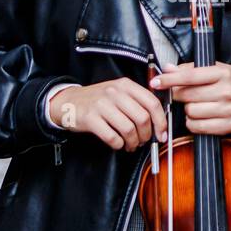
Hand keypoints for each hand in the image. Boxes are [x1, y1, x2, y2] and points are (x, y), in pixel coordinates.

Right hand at [47, 78, 167, 151]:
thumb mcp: (119, 93)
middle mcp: (115, 92)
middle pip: (142, 118)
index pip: (152, 102)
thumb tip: (159, 122)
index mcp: (126, 85)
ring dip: (133, 142)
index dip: (161, 121)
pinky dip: (118, 144)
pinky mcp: (90, 118)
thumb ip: (138, 102)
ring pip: (128, 129)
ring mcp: (102, 105)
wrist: (69, 101)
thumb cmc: (97, 100)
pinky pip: (112, 137)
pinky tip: (117, 143)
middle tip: (143, 141)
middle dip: (146, 135)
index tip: (162, 134)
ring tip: (130, 145)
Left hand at [148, 61, 230, 134]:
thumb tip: (168, 68)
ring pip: (191, 112)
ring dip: (187, 109)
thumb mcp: (215, 68)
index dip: (169, 80)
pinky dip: (193, 122)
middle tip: (182, 93)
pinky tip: (200, 115)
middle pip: (187, 96)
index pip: (189, 76)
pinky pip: (197, 127)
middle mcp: (226, 91)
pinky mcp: (227, 125)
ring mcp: (227, 110)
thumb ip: (190, 68)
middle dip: (178, 95)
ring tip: (197, 104)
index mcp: (222, 73)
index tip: (157, 82)